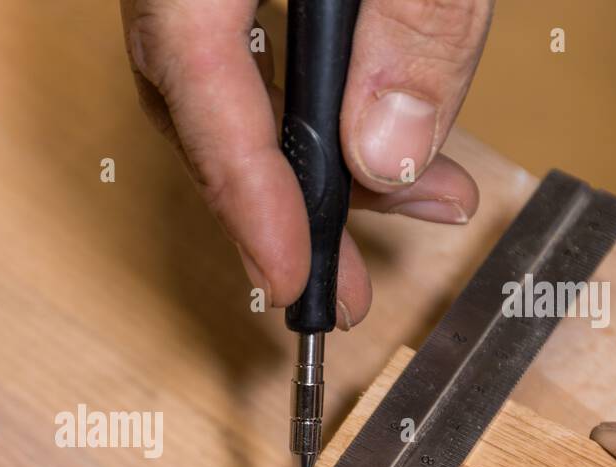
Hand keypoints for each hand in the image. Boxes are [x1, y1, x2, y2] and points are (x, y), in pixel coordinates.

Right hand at [118, 0, 492, 319]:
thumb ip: (409, 21)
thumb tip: (386, 153)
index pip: (196, 81)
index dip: (244, 194)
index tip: (288, 278)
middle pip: (206, 105)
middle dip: (288, 206)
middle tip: (347, 290)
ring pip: (233, 85)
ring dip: (323, 158)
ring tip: (419, 201)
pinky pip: (256, 46)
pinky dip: (321, 98)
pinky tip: (388, 124)